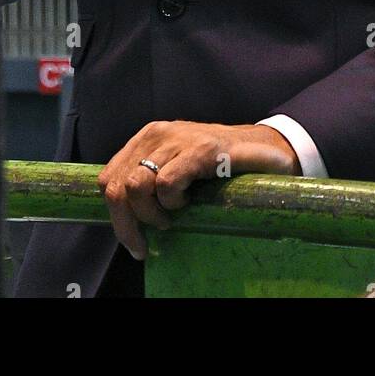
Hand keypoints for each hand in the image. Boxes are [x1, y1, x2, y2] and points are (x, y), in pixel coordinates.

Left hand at [98, 120, 300, 260]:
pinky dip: (172, 202)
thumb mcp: (177, 167)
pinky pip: (167, 183)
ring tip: (171, 217)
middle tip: (150, 238)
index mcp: (147, 139)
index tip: (133, 241)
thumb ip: (151, 180)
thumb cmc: (218, 164)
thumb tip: (123, 213)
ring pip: (136, 186)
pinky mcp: (200, 149)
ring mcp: (178, 139)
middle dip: (128, 224)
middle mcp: (157, 135)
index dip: (116, 216)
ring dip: (151, 214)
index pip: (109, 178)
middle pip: (117, 187)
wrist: (265, 148)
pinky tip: (187, 202)